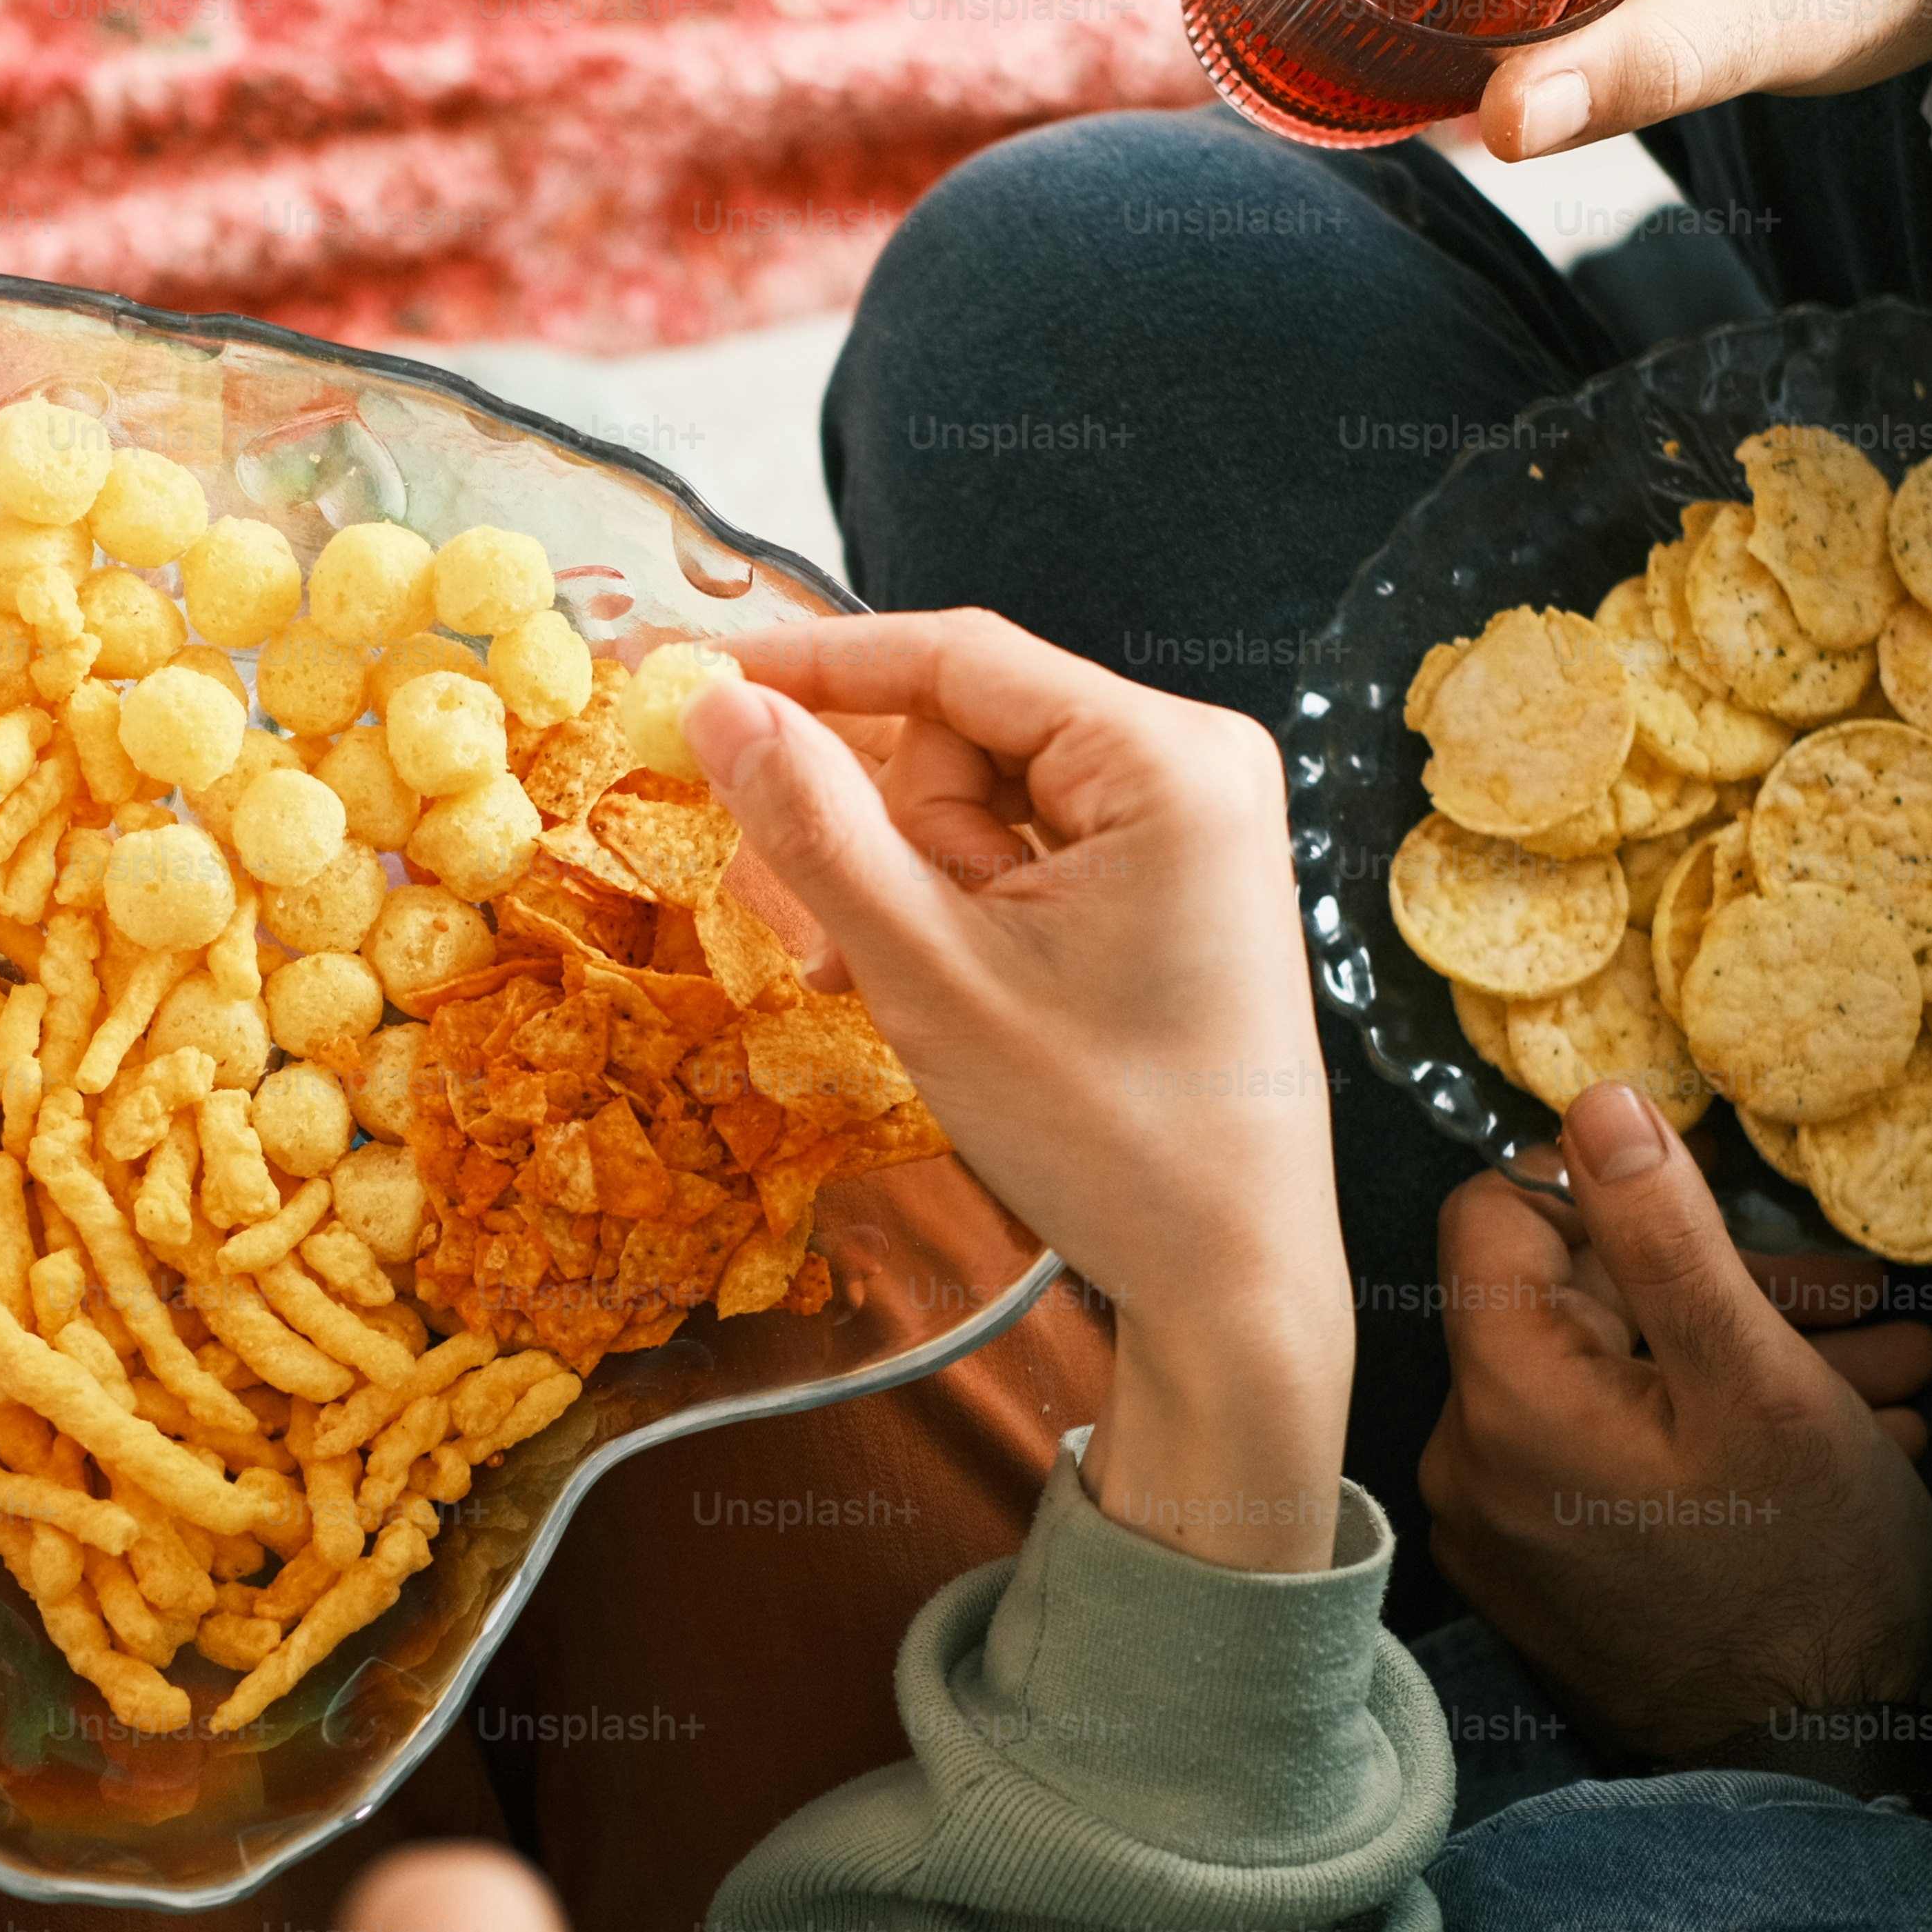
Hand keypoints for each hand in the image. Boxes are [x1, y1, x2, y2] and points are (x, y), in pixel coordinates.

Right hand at [690, 612, 1351, 1572]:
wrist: (1231, 1275)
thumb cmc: (1113, 1138)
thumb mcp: (933, 977)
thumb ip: (818, 830)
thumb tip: (718, 706)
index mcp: (1168, 761)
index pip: (958, 656)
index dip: (815, 665)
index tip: (700, 677)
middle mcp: (1196, 763)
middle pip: (967, 726)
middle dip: (878, 821)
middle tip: (827, 932)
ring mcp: (1192, 821)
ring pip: (983, 791)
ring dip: (910, 876)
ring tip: (890, 983)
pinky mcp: (1173, 876)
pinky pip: (1026, 844)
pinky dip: (959, 902)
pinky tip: (930, 977)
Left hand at [1416, 1083, 1931, 1778]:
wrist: (1825, 1770)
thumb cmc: (1806, 1579)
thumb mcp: (1757, 1377)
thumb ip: (1670, 1234)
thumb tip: (1600, 1105)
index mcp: (1508, 1397)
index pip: (1496, 1216)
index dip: (1603, 1181)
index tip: (1711, 1190)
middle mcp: (1478, 1460)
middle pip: (1579, 1303)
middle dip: (1727, 1283)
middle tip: (1862, 1299)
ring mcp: (1510, 1524)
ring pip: (1623, 1381)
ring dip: (1754, 1355)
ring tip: (1890, 1369)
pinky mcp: (1554, 1569)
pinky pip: (1620, 1457)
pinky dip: (1719, 1426)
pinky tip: (1844, 1428)